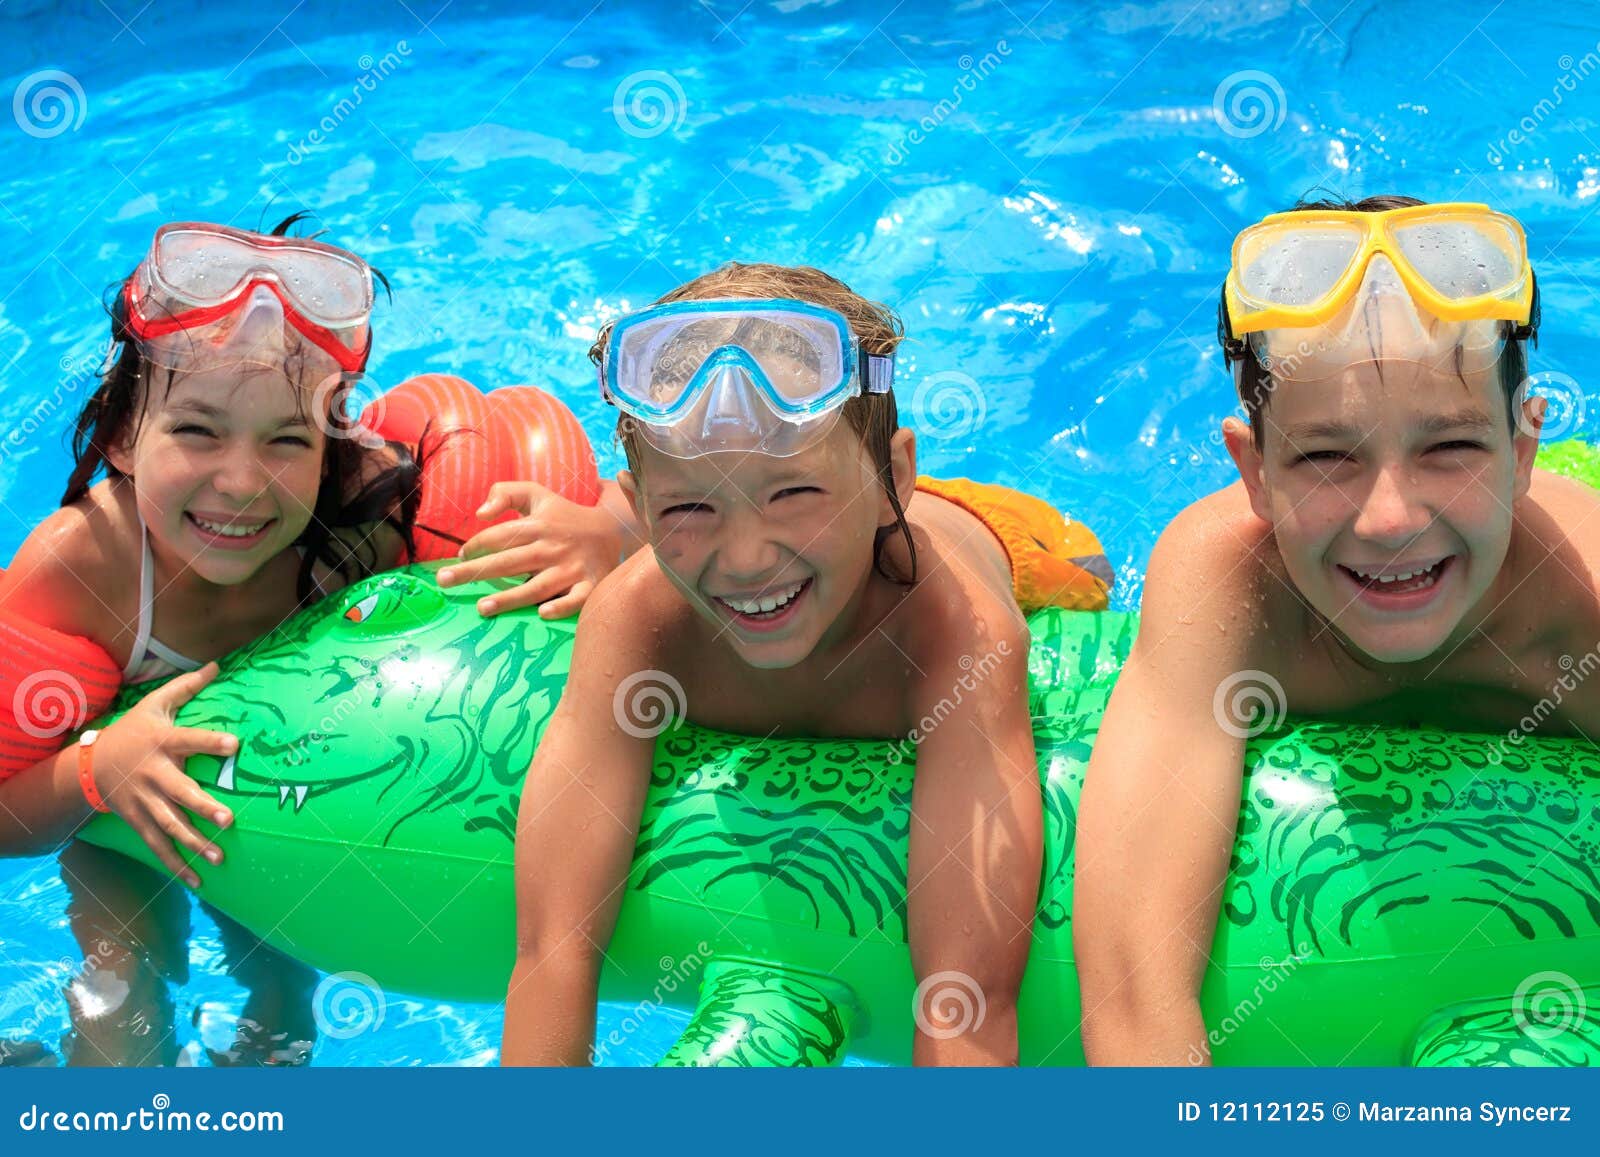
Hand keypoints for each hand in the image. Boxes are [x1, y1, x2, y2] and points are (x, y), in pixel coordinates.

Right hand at [91, 662, 236, 887]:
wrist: (90, 763)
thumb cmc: (134, 729)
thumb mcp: (155, 704)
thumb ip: (188, 686)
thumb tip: (219, 664)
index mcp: (162, 742)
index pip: (189, 739)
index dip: (211, 741)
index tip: (234, 744)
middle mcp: (154, 774)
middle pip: (180, 792)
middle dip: (203, 806)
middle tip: (229, 820)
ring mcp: (144, 801)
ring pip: (170, 825)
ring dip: (194, 842)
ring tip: (220, 857)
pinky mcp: (137, 821)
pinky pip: (158, 846)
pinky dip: (176, 865)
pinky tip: (199, 881)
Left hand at [436, 482, 627, 619]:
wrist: (613, 528)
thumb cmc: (564, 515)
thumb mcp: (537, 495)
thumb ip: (506, 493)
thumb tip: (479, 513)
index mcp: (538, 525)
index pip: (501, 535)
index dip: (476, 544)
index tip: (459, 556)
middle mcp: (552, 548)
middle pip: (510, 561)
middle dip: (475, 571)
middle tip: (444, 581)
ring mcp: (571, 569)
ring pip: (537, 586)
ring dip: (510, 597)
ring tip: (482, 608)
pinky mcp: (590, 585)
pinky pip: (576, 599)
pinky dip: (561, 607)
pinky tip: (542, 614)